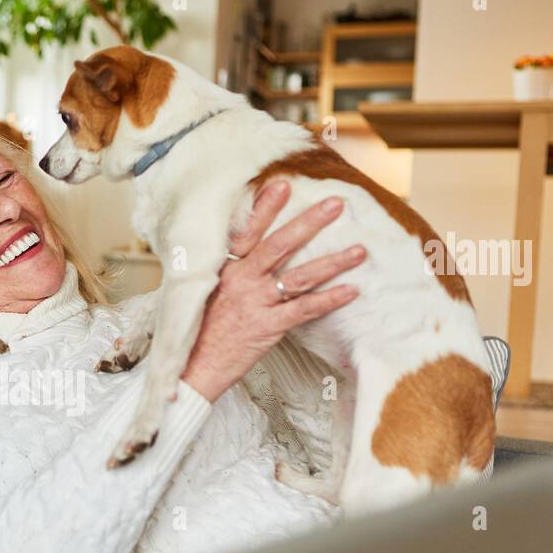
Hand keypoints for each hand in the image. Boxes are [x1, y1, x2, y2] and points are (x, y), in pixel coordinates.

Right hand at [181, 180, 363, 403]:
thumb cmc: (199, 332)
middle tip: (336, 204)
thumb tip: (239, 255)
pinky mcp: (268, 327)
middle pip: (280, 244)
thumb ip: (221, 272)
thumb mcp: (202, 294)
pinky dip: (329, 300)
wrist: (193, 368)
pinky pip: (304, 309)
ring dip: (332, 262)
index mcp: (224, 269)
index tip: (283, 184)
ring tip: (359, 250)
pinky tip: (351, 291)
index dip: (265, 208)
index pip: (248, 232)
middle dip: (310, 222)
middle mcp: (241, 280)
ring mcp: (256, 302)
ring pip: (299, 276)